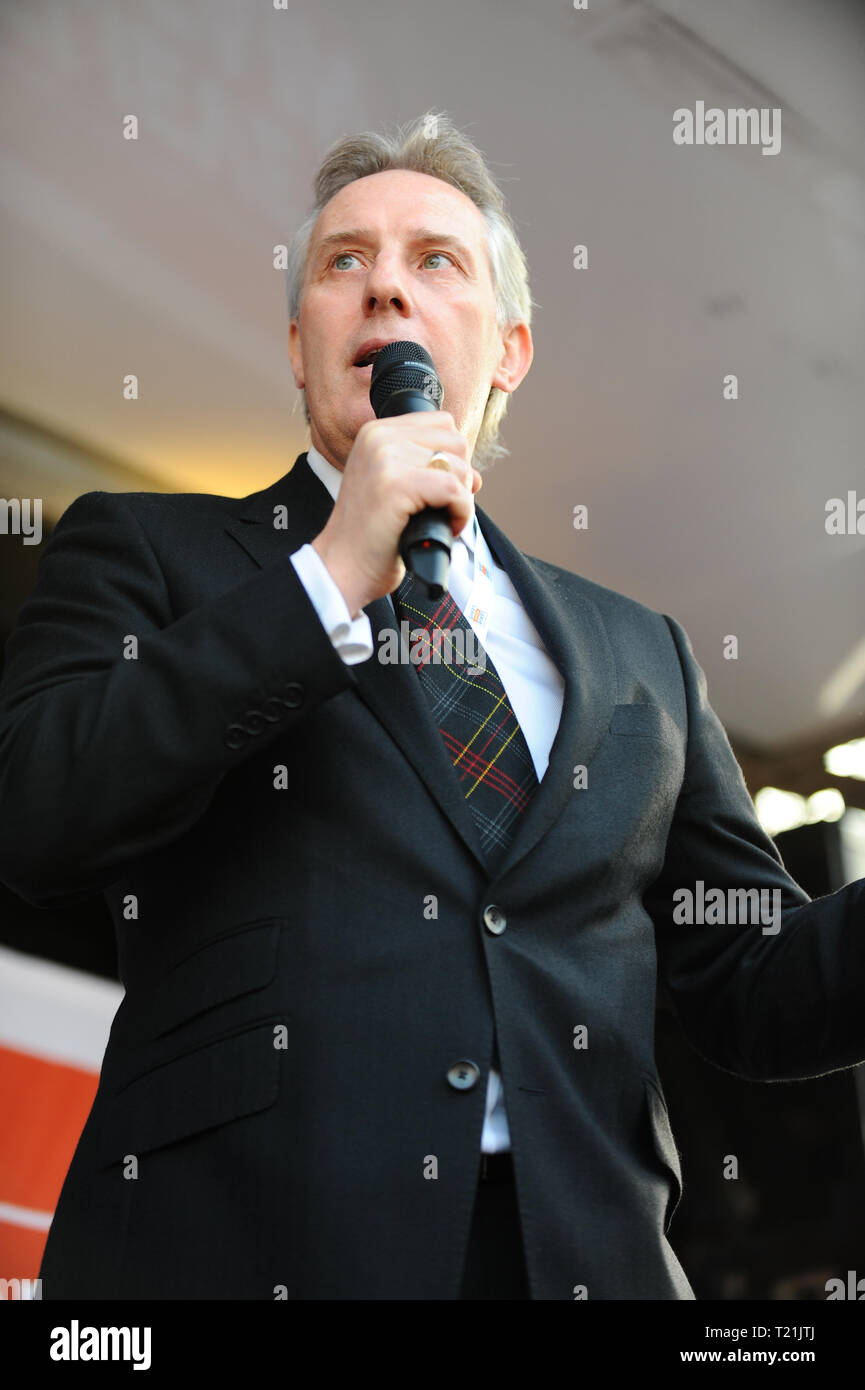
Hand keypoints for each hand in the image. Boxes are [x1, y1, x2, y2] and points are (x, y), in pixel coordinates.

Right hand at [311, 413, 482, 615]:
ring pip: (459, 466)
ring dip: (461, 500)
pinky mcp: (395, 484)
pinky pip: (454, 490)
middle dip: (459, 479)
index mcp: (376, 432)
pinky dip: (461, 513)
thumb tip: (475, 476)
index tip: (440, 491)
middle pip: (456, 442)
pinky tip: (446, 528)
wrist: (343, 568)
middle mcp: (378, 437)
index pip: (442, 424)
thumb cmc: (371, 536)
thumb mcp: (395, 488)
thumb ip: (430, 470)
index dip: (452, 460)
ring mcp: (385, 458)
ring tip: (438, 520)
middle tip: (440, 509)